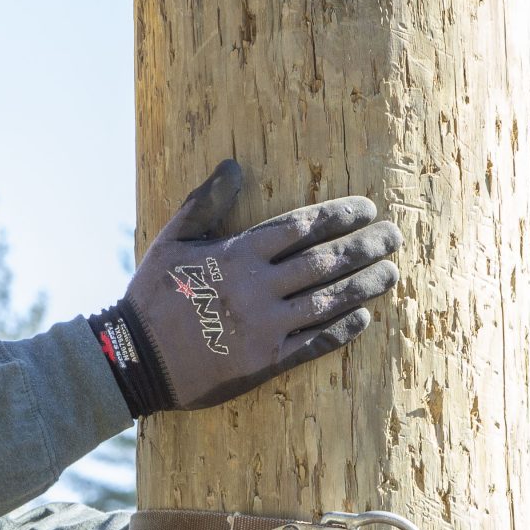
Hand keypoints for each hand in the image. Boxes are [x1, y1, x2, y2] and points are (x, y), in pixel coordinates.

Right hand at [89, 159, 401, 416]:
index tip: (367, 208)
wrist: (135, 359)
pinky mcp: (266, 363)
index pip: (302, 226)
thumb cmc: (153, 293)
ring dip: (365, 286)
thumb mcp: (173, 240)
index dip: (340, 215)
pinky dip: (342, 330)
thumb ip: (206, 202)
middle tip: (394, 236)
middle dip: (365, 246)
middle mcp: (258, 289)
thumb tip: (234, 166)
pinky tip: (364, 318)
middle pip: (325, 262)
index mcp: (238, 254)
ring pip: (328, 301)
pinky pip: (314, 343)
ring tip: (391, 272)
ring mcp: (265, 328)